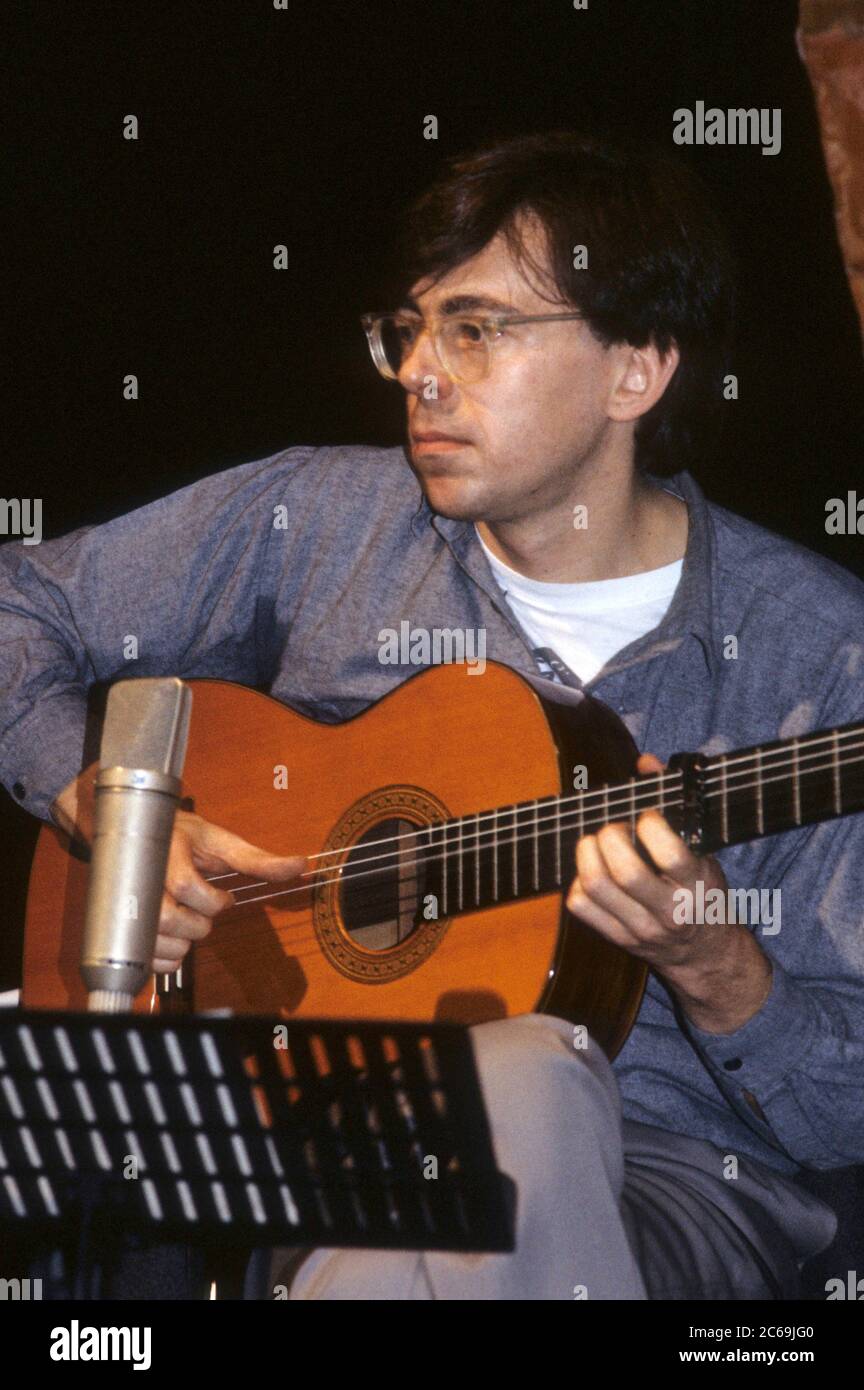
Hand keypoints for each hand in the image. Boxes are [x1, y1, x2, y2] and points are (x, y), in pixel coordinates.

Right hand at [50, 765, 305, 974]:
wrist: (136, 835)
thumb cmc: (184, 839)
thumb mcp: (221, 842)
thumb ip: (258, 859)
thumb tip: (301, 865)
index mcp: (166, 850)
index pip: (186, 886)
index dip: (213, 900)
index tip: (225, 897)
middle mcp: (140, 877)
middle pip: (170, 918)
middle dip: (200, 923)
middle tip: (205, 911)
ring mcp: (126, 903)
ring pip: (159, 941)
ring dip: (185, 941)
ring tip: (188, 920)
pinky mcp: (123, 927)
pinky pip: (149, 958)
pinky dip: (169, 957)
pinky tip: (174, 937)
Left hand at [565, 753, 772, 1033]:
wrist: (705, 953)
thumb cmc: (702, 890)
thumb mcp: (702, 850)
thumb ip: (675, 805)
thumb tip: (645, 762)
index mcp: (696, 885)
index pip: (671, 855)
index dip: (650, 826)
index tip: (647, 816)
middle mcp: (670, 911)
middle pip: (625, 872)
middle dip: (610, 837)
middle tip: (613, 828)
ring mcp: (641, 928)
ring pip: (597, 887)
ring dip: (587, 854)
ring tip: (594, 843)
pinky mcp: (618, 939)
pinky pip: (581, 907)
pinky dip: (577, 881)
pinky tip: (591, 871)